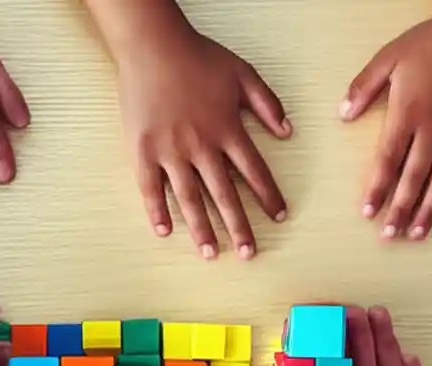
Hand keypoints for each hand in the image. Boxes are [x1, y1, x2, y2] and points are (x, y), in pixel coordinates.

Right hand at [115, 26, 290, 259]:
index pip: (255, 171)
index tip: (279, 216)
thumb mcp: (243, 74)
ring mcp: (171, 151)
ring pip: (190, 198)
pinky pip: (151, 188)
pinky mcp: (143, 151)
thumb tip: (288, 132)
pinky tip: (165, 231)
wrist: (153, 46)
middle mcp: (202, 146)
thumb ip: (268, 104)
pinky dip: (157, 211)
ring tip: (210, 253)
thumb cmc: (198, 57)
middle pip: (225, 195)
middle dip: (239, 227)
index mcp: (228, 130)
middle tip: (249, 253)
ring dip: (202, 229)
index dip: (268, 195)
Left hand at [341, 2, 431, 239]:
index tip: (367, 212)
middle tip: (389, 236)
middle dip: (399, 211)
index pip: (387, 161)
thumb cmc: (431, 42)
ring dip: (428, 211)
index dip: (377, 190)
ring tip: (417, 234)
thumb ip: (363, 88)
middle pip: (413, 179)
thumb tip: (342, 115)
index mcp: (407, 113)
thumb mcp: (388, 58)